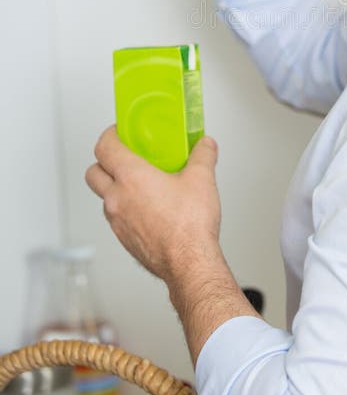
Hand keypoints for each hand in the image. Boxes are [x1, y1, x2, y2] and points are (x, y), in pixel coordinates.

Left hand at [85, 126, 222, 283]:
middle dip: (104, 161)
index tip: (119, 131)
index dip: (109, 135)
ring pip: (103, 197)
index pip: (104, 147)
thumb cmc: (189, 225)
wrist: (189, 263)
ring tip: (139, 183)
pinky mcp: (124, 239)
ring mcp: (117, 221)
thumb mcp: (202, 179)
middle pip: (93, 172)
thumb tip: (205, 145)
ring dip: (114, 187)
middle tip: (123, 156)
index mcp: (131, 177)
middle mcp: (117, 198)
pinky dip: (124, 208)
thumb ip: (203, 156)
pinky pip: (116, 217)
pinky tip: (147, 208)